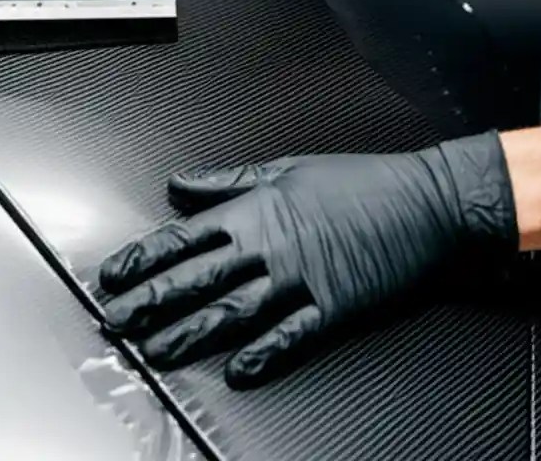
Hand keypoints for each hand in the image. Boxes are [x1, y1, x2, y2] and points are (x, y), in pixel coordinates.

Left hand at [98, 132, 517, 388]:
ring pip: (232, 311)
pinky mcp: (333, 307)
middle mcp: (270, 245)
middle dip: (150, 302)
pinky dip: (263, 354)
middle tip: (115, 321)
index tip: (114, 275)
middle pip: (196, 278)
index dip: (143, 258)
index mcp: (255, 210)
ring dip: (189, 334)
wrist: (427, 202)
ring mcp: (300, 279)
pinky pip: (290, 335)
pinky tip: (238, 372)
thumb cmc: (360, 182)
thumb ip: (226, 181)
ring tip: (156, 351)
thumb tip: (180, 184)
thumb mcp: (286, 168)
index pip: (184, 236)